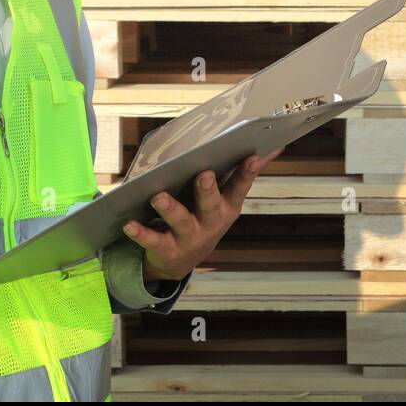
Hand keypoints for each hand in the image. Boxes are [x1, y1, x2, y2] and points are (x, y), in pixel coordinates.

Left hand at [121, 147, 284, 282]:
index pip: (240, 186)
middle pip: (210, 204)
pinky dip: (141, 233)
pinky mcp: (167, 249)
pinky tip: (129, 224)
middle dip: (208, 190)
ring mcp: (190, 237)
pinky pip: (153, 240)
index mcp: (227, 205)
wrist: (182, 260)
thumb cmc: (205, 216)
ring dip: (170, 209)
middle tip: (204, 174)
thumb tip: (276, 145)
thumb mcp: (227, 198)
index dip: (247, 171)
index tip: (251, 155)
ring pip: (181, 221)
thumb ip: (244, 173)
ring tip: (159, 196)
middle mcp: (211, 222)